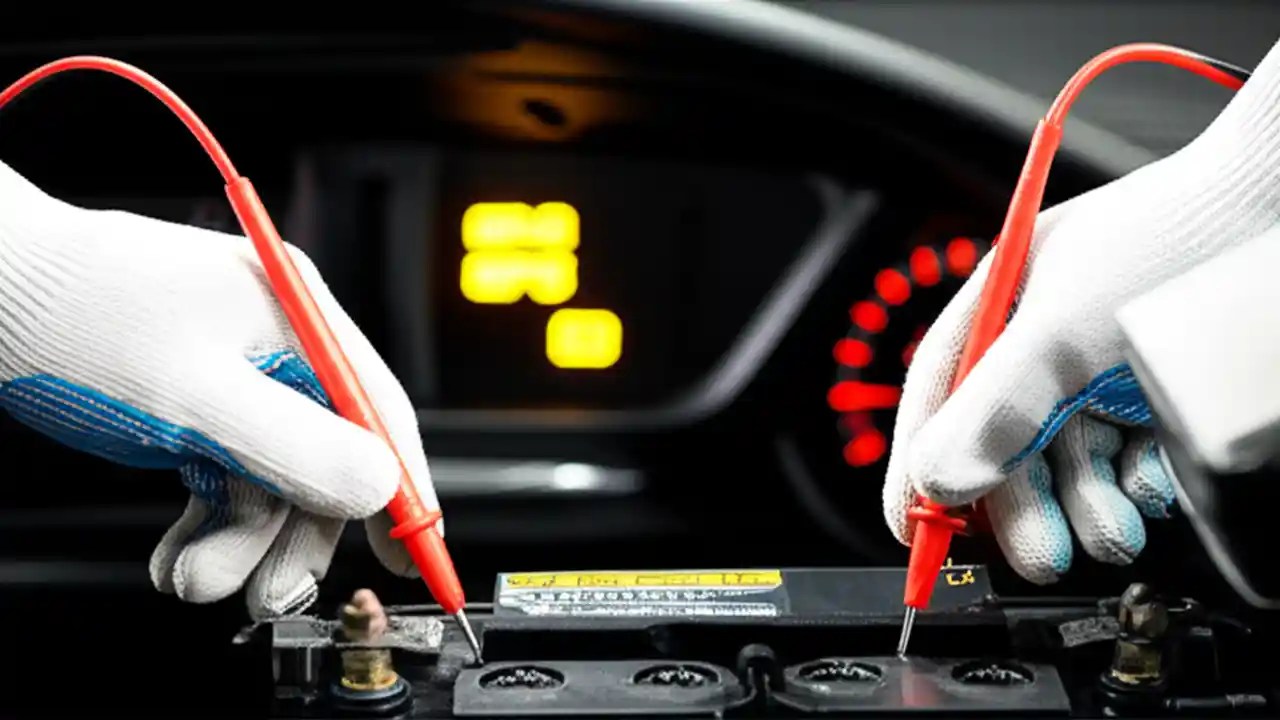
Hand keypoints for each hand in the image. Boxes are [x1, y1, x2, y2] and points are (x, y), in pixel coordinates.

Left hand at [0, 161, 436, 617]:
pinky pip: (223, 473)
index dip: (404, 485)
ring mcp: (230, 372)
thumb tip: (379, 487)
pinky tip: (176, 554)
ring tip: (192, 578)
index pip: (377, 410)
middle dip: (296, 534)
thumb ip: (293, 444)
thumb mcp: (192, 395)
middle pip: (323, 455)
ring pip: (268, 476)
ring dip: (239, 539)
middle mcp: (274, 342)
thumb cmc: (74, 317)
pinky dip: (206, 521)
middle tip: (271, 594)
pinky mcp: (191, 399)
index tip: (414, 550)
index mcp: (296, 316)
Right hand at [882, 40, 1279, 583]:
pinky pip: (1131, 462)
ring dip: (1087, 507)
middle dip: (1022, 505)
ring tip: (1113, 529)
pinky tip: (1151, 485)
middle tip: (1042, 554)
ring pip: (1070, 465)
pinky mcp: (1157, 397)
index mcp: (999, 310)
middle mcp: (1044, 344)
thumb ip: (991, 407)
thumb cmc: (1175, 238)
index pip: (938, 397)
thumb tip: (936, 479)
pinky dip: (1138, 486)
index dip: (920, 465)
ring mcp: (1102, 373)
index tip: (916, 531)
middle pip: (1005, 445)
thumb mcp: (1063, 330)